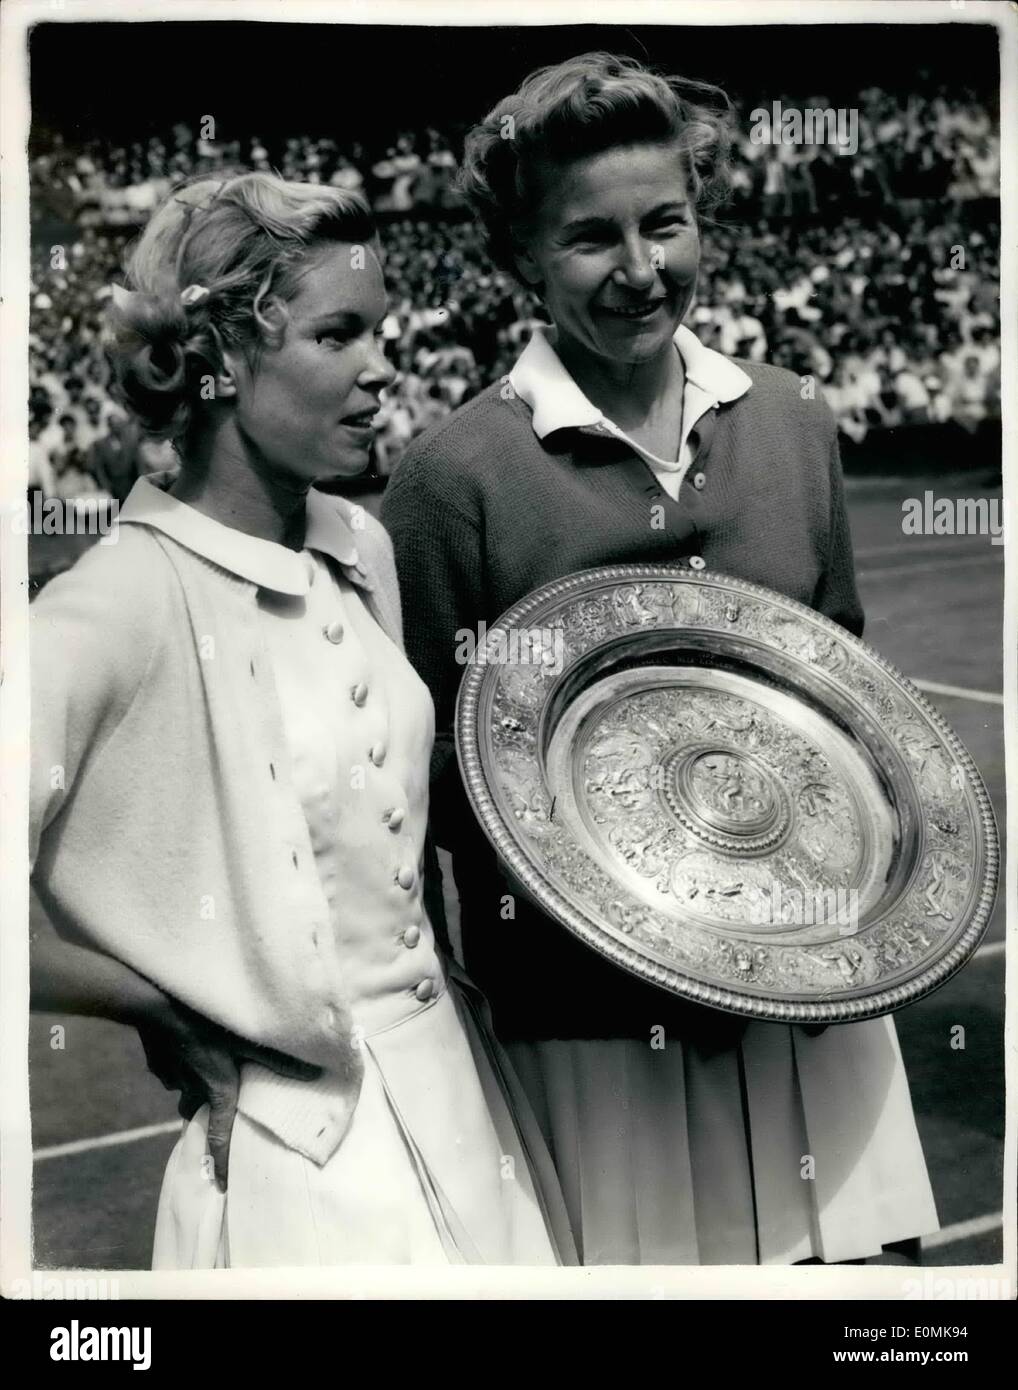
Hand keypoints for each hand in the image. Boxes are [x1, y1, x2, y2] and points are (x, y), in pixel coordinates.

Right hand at [136, 999, 321, 1189]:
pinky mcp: (158, 1061)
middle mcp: (191, 1090)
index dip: (221, 1161)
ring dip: (196, 1085)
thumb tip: (315, 1075)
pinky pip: (173, 1070)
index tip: (221, 1185)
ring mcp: (171, 1076)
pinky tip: (189, 1046)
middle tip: (217, 1107)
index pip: (220, 1136)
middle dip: (208, 1113)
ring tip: (206, 1072)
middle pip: (200, 1111)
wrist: (156, 1002)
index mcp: (216, 1090)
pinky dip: (183, 1064)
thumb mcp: (248, 1041)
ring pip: (186, 1089)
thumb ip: (280, 1061)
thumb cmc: (208, 1023)